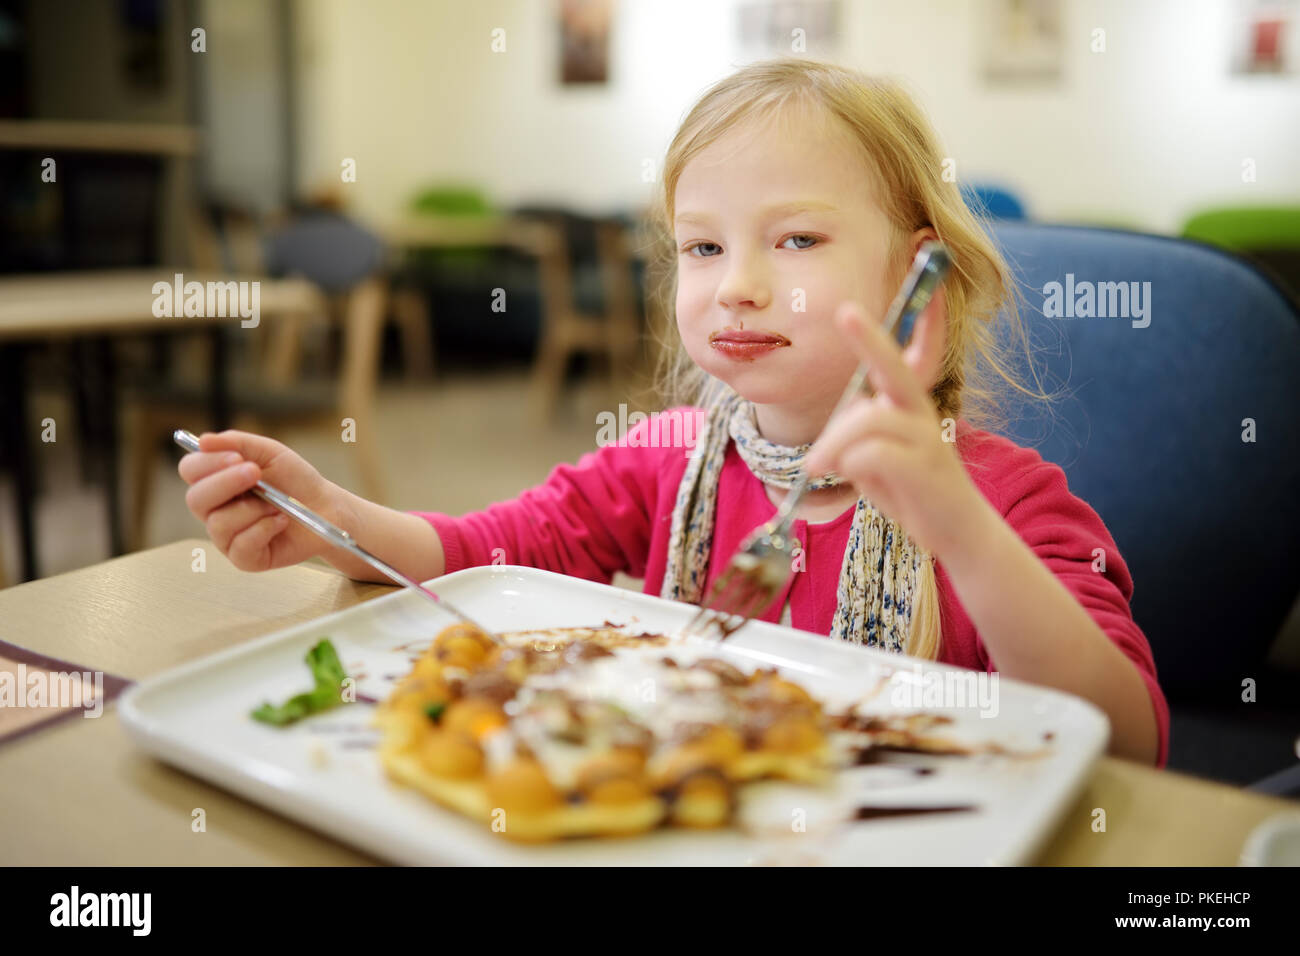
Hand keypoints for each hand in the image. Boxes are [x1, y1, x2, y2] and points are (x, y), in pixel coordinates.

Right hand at [178, 430, 352, 571]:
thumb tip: (203, 440)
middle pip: (195, 499)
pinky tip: (281, 521)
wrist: (325, 507)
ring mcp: (227, 537)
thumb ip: (237, 443)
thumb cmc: (294, 480)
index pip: (190, 470)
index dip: (208, 463)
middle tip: (256, 474)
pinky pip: (241, 546)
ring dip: (254, 509)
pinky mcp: (245, 558)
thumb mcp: (269, 453)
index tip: (238, 457)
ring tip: (276, 504)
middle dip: (226, 484)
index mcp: (215, 481)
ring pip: (219, 524)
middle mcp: (215, 510)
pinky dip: (265, 529)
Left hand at [803, 289, 991, 557]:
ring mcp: (924, 438)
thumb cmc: (912, 491)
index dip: (924, 314)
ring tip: (818, 467)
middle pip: (896, 367)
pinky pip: (870, 451)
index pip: (919, 350)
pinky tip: (846, 477)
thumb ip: (857, 440)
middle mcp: (921, 412)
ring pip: (867, 419)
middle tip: (848, 312)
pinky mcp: (922, 467)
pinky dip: (849, 463)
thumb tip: (829, 442)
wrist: (955, 533)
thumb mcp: (876, 459)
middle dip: (872, 339)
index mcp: (910, 403)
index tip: (928, 266)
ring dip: (835, 443)